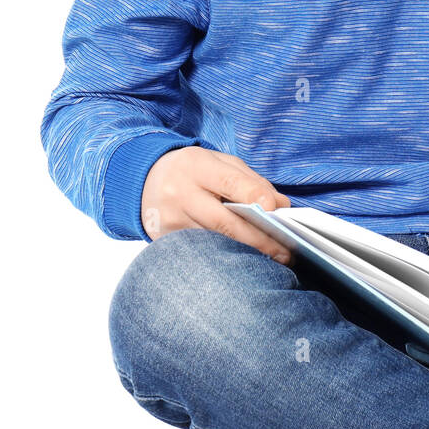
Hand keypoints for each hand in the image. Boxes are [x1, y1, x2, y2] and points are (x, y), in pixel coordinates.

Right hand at [141, 146, 293, 262]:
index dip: (254, 196)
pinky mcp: (165, 242)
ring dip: (245, 253)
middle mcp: (181, 194)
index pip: (229, 182)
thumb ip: (252, 181)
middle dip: (258, 239)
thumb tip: (281, 205)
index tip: (276, 210)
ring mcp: (171, 221)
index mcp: (196, 167)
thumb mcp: (220, 163)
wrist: (143, 180)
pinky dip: (225, 258)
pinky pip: (201, 253)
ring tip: (273, 262)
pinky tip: (244, 265)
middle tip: (285, 253)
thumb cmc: (193, 170)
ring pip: (214, 242)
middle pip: (224, 222)